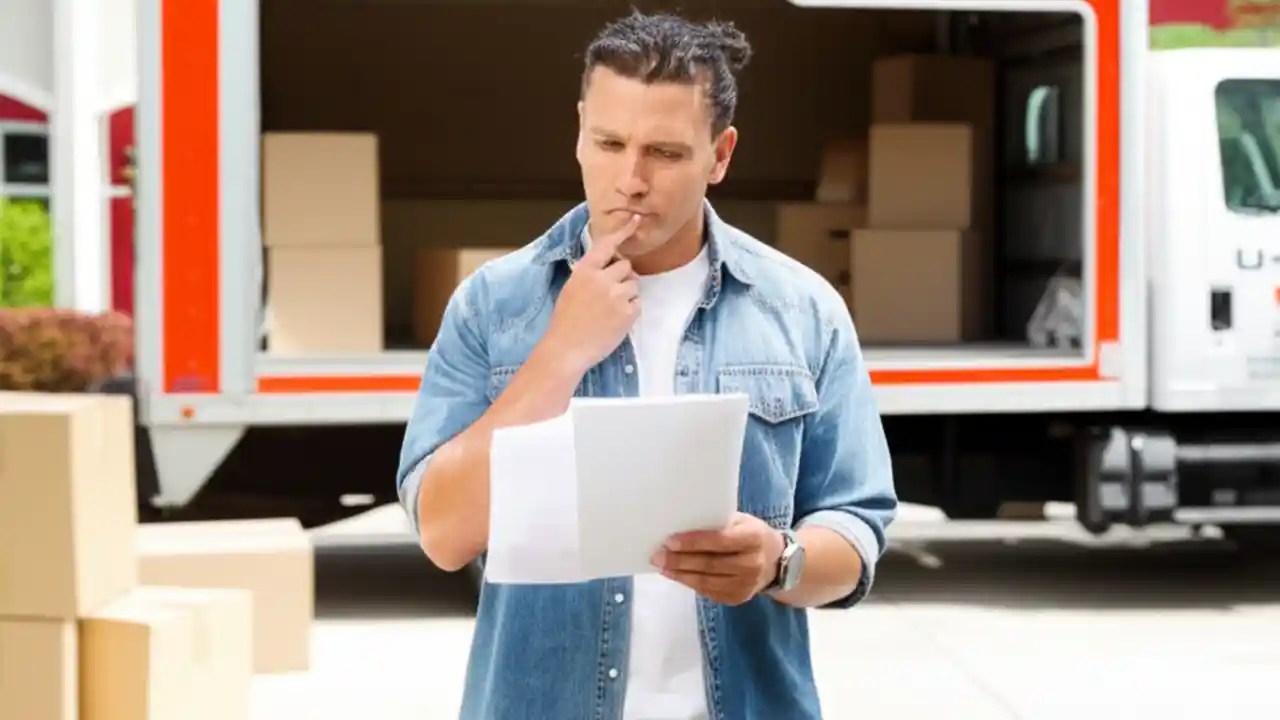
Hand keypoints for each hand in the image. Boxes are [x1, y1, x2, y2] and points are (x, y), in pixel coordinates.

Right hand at [542, 213, 642, 373]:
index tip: (636, 220)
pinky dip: (630, 311)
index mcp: (585, 271)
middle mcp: (602, 279)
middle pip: (626, 266)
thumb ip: (589, 275)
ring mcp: (616, 295)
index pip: (607, 245)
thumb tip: (607, 268)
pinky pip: (637, 303)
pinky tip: (614, 321)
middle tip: (610, 295)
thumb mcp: (571, 289)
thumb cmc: (565, 322)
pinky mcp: (628, 313)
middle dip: (622, 278)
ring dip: (627, 295)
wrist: (566, 349)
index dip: (623, 232)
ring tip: (610, 311)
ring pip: (634, 285)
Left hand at [651, 512, 785, 605]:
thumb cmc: (752, 534)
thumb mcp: (742, 521)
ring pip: (706, 581)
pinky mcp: (737, 598)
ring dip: (680, 574)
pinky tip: (675, 575)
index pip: (719, 540)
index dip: (693, 542)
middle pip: (709, 564)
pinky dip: (689, 583)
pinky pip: (708, 591)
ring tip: (661, 566)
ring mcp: (745, 585)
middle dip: (679, 560)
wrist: (778, 562)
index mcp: (753, 538)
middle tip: (657, 555)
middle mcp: (752, 564)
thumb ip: (718, 523)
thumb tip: (681, 524)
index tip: (670, 540)